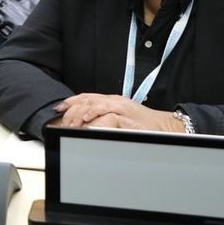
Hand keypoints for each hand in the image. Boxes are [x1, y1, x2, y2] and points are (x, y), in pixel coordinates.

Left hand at [55, 93, 184, 132]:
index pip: (86, 97)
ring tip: (72, 125)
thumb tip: (87, 125)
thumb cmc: (144, 126)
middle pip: (85, 100)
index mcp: (111, 100)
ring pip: (92, 105)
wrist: (164, 127)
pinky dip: (94, 116)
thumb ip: (105, 119)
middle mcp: (113, 100)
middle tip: (64, 122)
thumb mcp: (121, 120)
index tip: (58, 109)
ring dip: (79, 115)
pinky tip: (87, 122)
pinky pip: (105, 112)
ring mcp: (119, 105)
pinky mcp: (125, 113)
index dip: (70, 102)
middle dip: (71, 111)